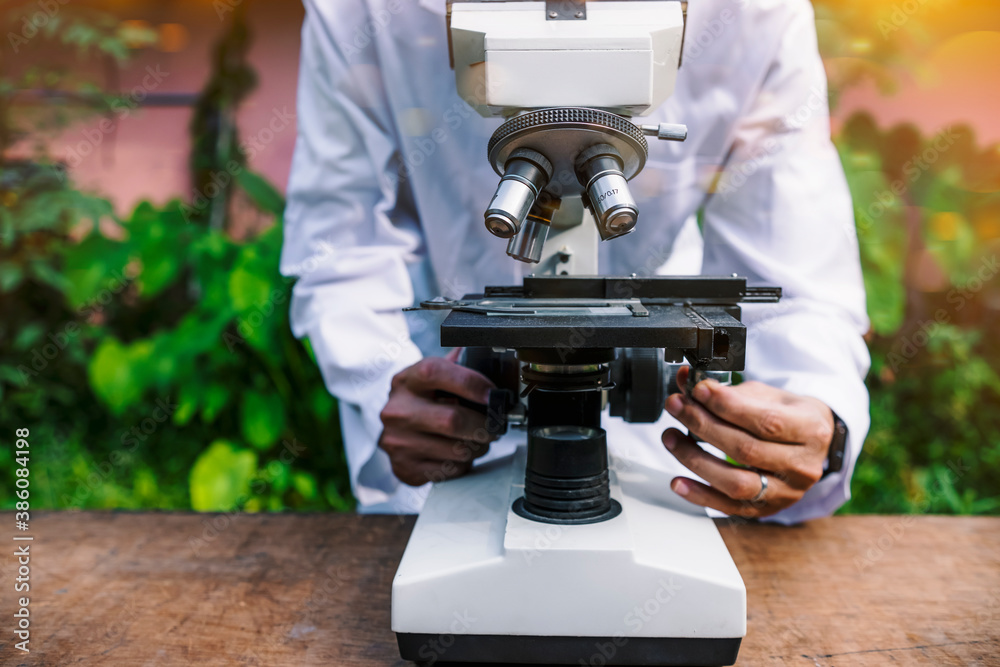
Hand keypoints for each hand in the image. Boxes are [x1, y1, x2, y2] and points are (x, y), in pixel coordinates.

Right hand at [379, 349, 497, 485]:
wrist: (394, 427)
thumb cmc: (422, 399)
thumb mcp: (432, 376)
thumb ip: (458, 364)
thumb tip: (488, 355)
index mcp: (407, 380)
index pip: (436, 373)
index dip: (471, 383)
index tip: (493, 394)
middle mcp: (398, 410)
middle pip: (452, 420)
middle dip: (485, 425)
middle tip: (495, 425)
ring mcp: (398, 441)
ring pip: (457, 450)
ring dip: (479, 446)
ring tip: (479, 439)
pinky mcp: (404, 467)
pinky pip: (451, 470)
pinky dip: (464, 463)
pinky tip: (459, 453)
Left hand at [662, 366, 833, 517]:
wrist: (812, 446)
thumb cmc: (788, 415)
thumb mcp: (767, 395)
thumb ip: (728, 390)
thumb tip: (687, 381)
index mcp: (810, 430)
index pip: (767, 421)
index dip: (728, 406)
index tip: (699, 391)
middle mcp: (802, 466)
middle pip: (747, 450)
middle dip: (704, 426)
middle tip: (677, 407)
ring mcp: (786, 492)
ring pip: (736, 483)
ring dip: (695, 460)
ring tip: (671, 438)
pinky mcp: (766, 509)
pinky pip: (729, 507)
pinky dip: (699, 495)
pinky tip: (678, 481)